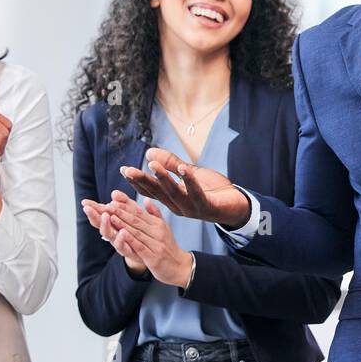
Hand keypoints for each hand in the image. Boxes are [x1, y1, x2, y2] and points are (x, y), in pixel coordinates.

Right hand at [82, 197, 146, 274]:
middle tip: (88, 208)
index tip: (84, 202)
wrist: (151, 250)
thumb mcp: (134, 212)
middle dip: (94, 216)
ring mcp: (119, 243)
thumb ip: (125, 202)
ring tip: (105, 215)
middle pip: (100, 224)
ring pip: (109, 235)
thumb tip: (114, 192)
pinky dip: (121, 239)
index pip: (100, 214)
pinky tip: (122, 231)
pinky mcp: (129, 251)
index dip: (93, 208)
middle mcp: (113, 233)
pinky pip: (123, 246)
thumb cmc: (140, 229)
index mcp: (113, 223)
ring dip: (105, 225)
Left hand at [101, 191, 193, 286]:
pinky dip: (131, 239)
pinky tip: (122, 233)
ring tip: (110, 216)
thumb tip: (146, 199)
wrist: (180, 267)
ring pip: (137, 232)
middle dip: (121, 212)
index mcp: (158, 224)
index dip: (126, 206)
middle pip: (137, 221)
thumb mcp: (164, 228)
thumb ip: (155, 214)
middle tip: (108, 205)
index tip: (113, 200)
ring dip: (123, 224)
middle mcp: (158, 232)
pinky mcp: (153, 257)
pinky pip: (140, 246)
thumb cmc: (169, 247)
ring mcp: (156, 244)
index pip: (140, 213)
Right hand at [120, 148, 250, 227]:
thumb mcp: (189, 174)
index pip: (151, 190)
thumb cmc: (212, 190)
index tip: (123, 170)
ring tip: (153, 165)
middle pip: (157, 192)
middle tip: (128, 170)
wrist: (237, 206)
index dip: (137, 181)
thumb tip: (149, 153)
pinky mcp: (207, 207)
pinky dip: (190, 181)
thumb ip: (171, 164)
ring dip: (164, 179)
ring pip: (174, 193)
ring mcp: (192, 208)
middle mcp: (178, 206)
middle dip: (142, 181)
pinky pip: (197, 193)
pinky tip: (184, 169)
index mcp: (172, 199)